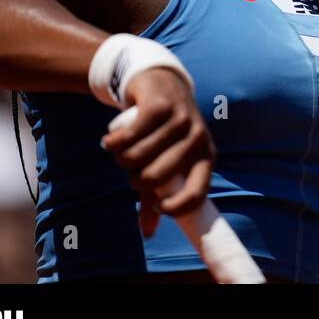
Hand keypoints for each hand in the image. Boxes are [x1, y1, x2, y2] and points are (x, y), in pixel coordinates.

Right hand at [99, 67, 214, 237]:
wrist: (161, 84)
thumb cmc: (164, 134)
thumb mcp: (167, 162)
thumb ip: (156, 197)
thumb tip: (148, 234)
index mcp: (206, 157)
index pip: (196, 195)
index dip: (173, 208)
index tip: (154, 204)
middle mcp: (197, 139)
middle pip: (154, 178)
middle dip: (134, 177)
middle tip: (132, 165)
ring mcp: (180, 120)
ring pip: (136, 158)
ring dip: (120, 158)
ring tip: (123, 148)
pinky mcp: (159, 106)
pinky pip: (126, 138)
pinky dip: (112, 143)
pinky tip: (111, 140)